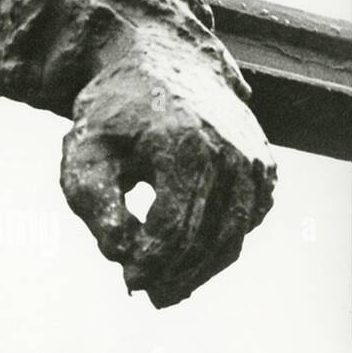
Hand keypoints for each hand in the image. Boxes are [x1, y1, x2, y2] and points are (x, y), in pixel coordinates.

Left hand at [59, 32, 275, 306]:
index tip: (127, 278)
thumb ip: (93, 202)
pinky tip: (186, 258)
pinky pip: (244, 224)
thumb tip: (118, 253)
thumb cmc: (115, 112)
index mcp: (186, 146)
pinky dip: (217, 247)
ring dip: (197, 271)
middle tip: (142, 290)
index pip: (173, 229)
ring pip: (231, 240)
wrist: (161, 62)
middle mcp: (232, 154)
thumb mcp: (85, 148)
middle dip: (171, 274)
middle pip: (206, 241)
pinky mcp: (266, 169)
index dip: (149, 263)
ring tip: (162, 288)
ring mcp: (255, 162)